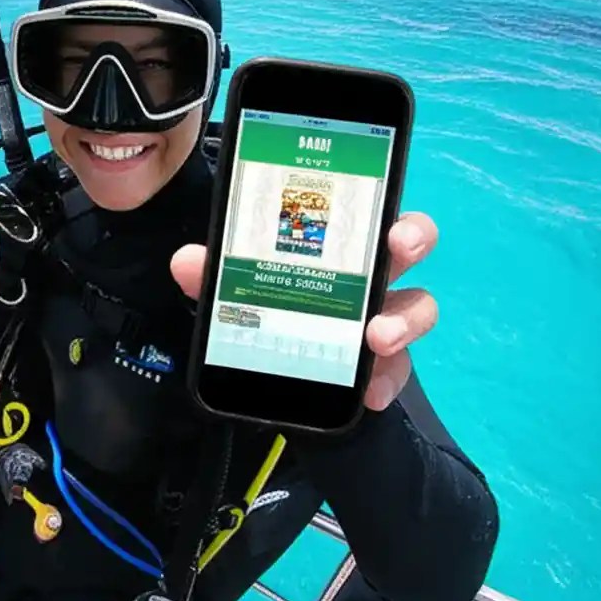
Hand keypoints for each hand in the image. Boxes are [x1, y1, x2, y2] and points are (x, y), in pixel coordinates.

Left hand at [170, 212, 439, 411]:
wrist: (268, 376)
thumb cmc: (266, 308)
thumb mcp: (233, 287)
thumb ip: (213, 274)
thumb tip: (185, 261)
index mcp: (338, 244)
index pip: (373, 211)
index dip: (389, 207)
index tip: (392, 223)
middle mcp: (369, 275)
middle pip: (409, 246)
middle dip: (412, 238)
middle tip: (398, 247)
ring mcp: (381, 318)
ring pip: (416, 309)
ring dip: (403, 319)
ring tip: (378, 337)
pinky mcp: (380, 365)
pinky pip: (394, 371)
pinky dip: (384, 381)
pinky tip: (369, 392)